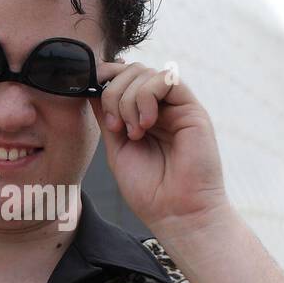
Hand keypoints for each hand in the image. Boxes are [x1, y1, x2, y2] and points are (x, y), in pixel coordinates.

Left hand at [88, 59, 230, 235]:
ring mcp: (176, 107)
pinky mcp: (192, 109)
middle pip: (131, 70)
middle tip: (116, 127)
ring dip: (128, 99)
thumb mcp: (116, 147)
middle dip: (113, 93)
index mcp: (141, 114)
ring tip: (134, 132)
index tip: (92, 97)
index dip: (104, 78)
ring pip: (145, 72)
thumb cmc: (148, 189)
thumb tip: (91, 86)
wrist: (176, 212)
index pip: (121, 77)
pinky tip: (146, 124)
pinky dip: (147, 96)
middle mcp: (160, 107)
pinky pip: (166, 79)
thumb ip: (106, 116)